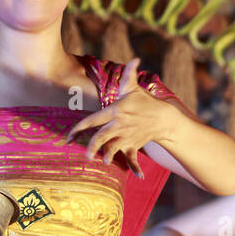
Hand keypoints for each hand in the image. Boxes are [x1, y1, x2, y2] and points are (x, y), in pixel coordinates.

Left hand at [61, 58, 175, 177]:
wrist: (165, 117)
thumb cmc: (145, 102)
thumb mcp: (134, 88)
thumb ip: (129, 74)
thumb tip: (135, 59)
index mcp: (115, 111)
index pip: (93, 120)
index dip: (79, 128)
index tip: (69, 135)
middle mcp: (119, 125)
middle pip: (102, 137)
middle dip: (93, 146)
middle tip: (85, 154)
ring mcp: (127, 136)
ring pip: (115, 148)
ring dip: (109, 156)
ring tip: (103, 162)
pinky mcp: (135, 144)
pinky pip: (133, 157)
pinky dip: (136, 167)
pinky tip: (138, 176)